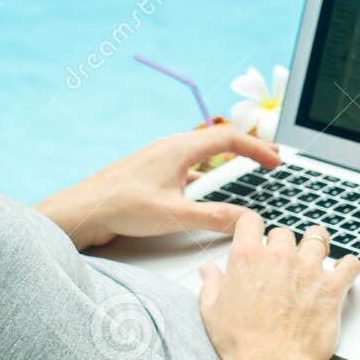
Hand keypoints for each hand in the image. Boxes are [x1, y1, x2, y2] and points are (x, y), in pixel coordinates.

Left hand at [38, 124, 280, 249]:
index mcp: (179, 149)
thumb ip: (214, 217)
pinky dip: (206, 173)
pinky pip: (187, 166)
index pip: (230, 139)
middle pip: (218, 141)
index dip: (258, 149)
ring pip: (201, 154)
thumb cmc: (120, 207)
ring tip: (245, 171)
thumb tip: (247, 220)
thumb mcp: (174, 215)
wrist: (82, 212)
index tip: (277, 161)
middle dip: (247, 150)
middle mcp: (170, 148)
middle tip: (270, 160)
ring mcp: (159, 160)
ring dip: (226, 161)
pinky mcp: (150, 174)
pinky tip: (206, 190)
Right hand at [198, 212, 359, 359]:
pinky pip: (350, 264)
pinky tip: (343, 270)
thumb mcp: (213, 312)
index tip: (255, 232)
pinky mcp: (332, 288)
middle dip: (282, 244)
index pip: (251, 221)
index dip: (252, 226)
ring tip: (315, 256)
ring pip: (318, 239)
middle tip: (282, 260)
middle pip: (284, 233)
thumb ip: (211, 285)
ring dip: (316, 245)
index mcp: (248, 258)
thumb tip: (208, 272)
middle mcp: (279, 258)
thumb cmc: (242, 343)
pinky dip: (348, 266)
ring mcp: (309, 270)